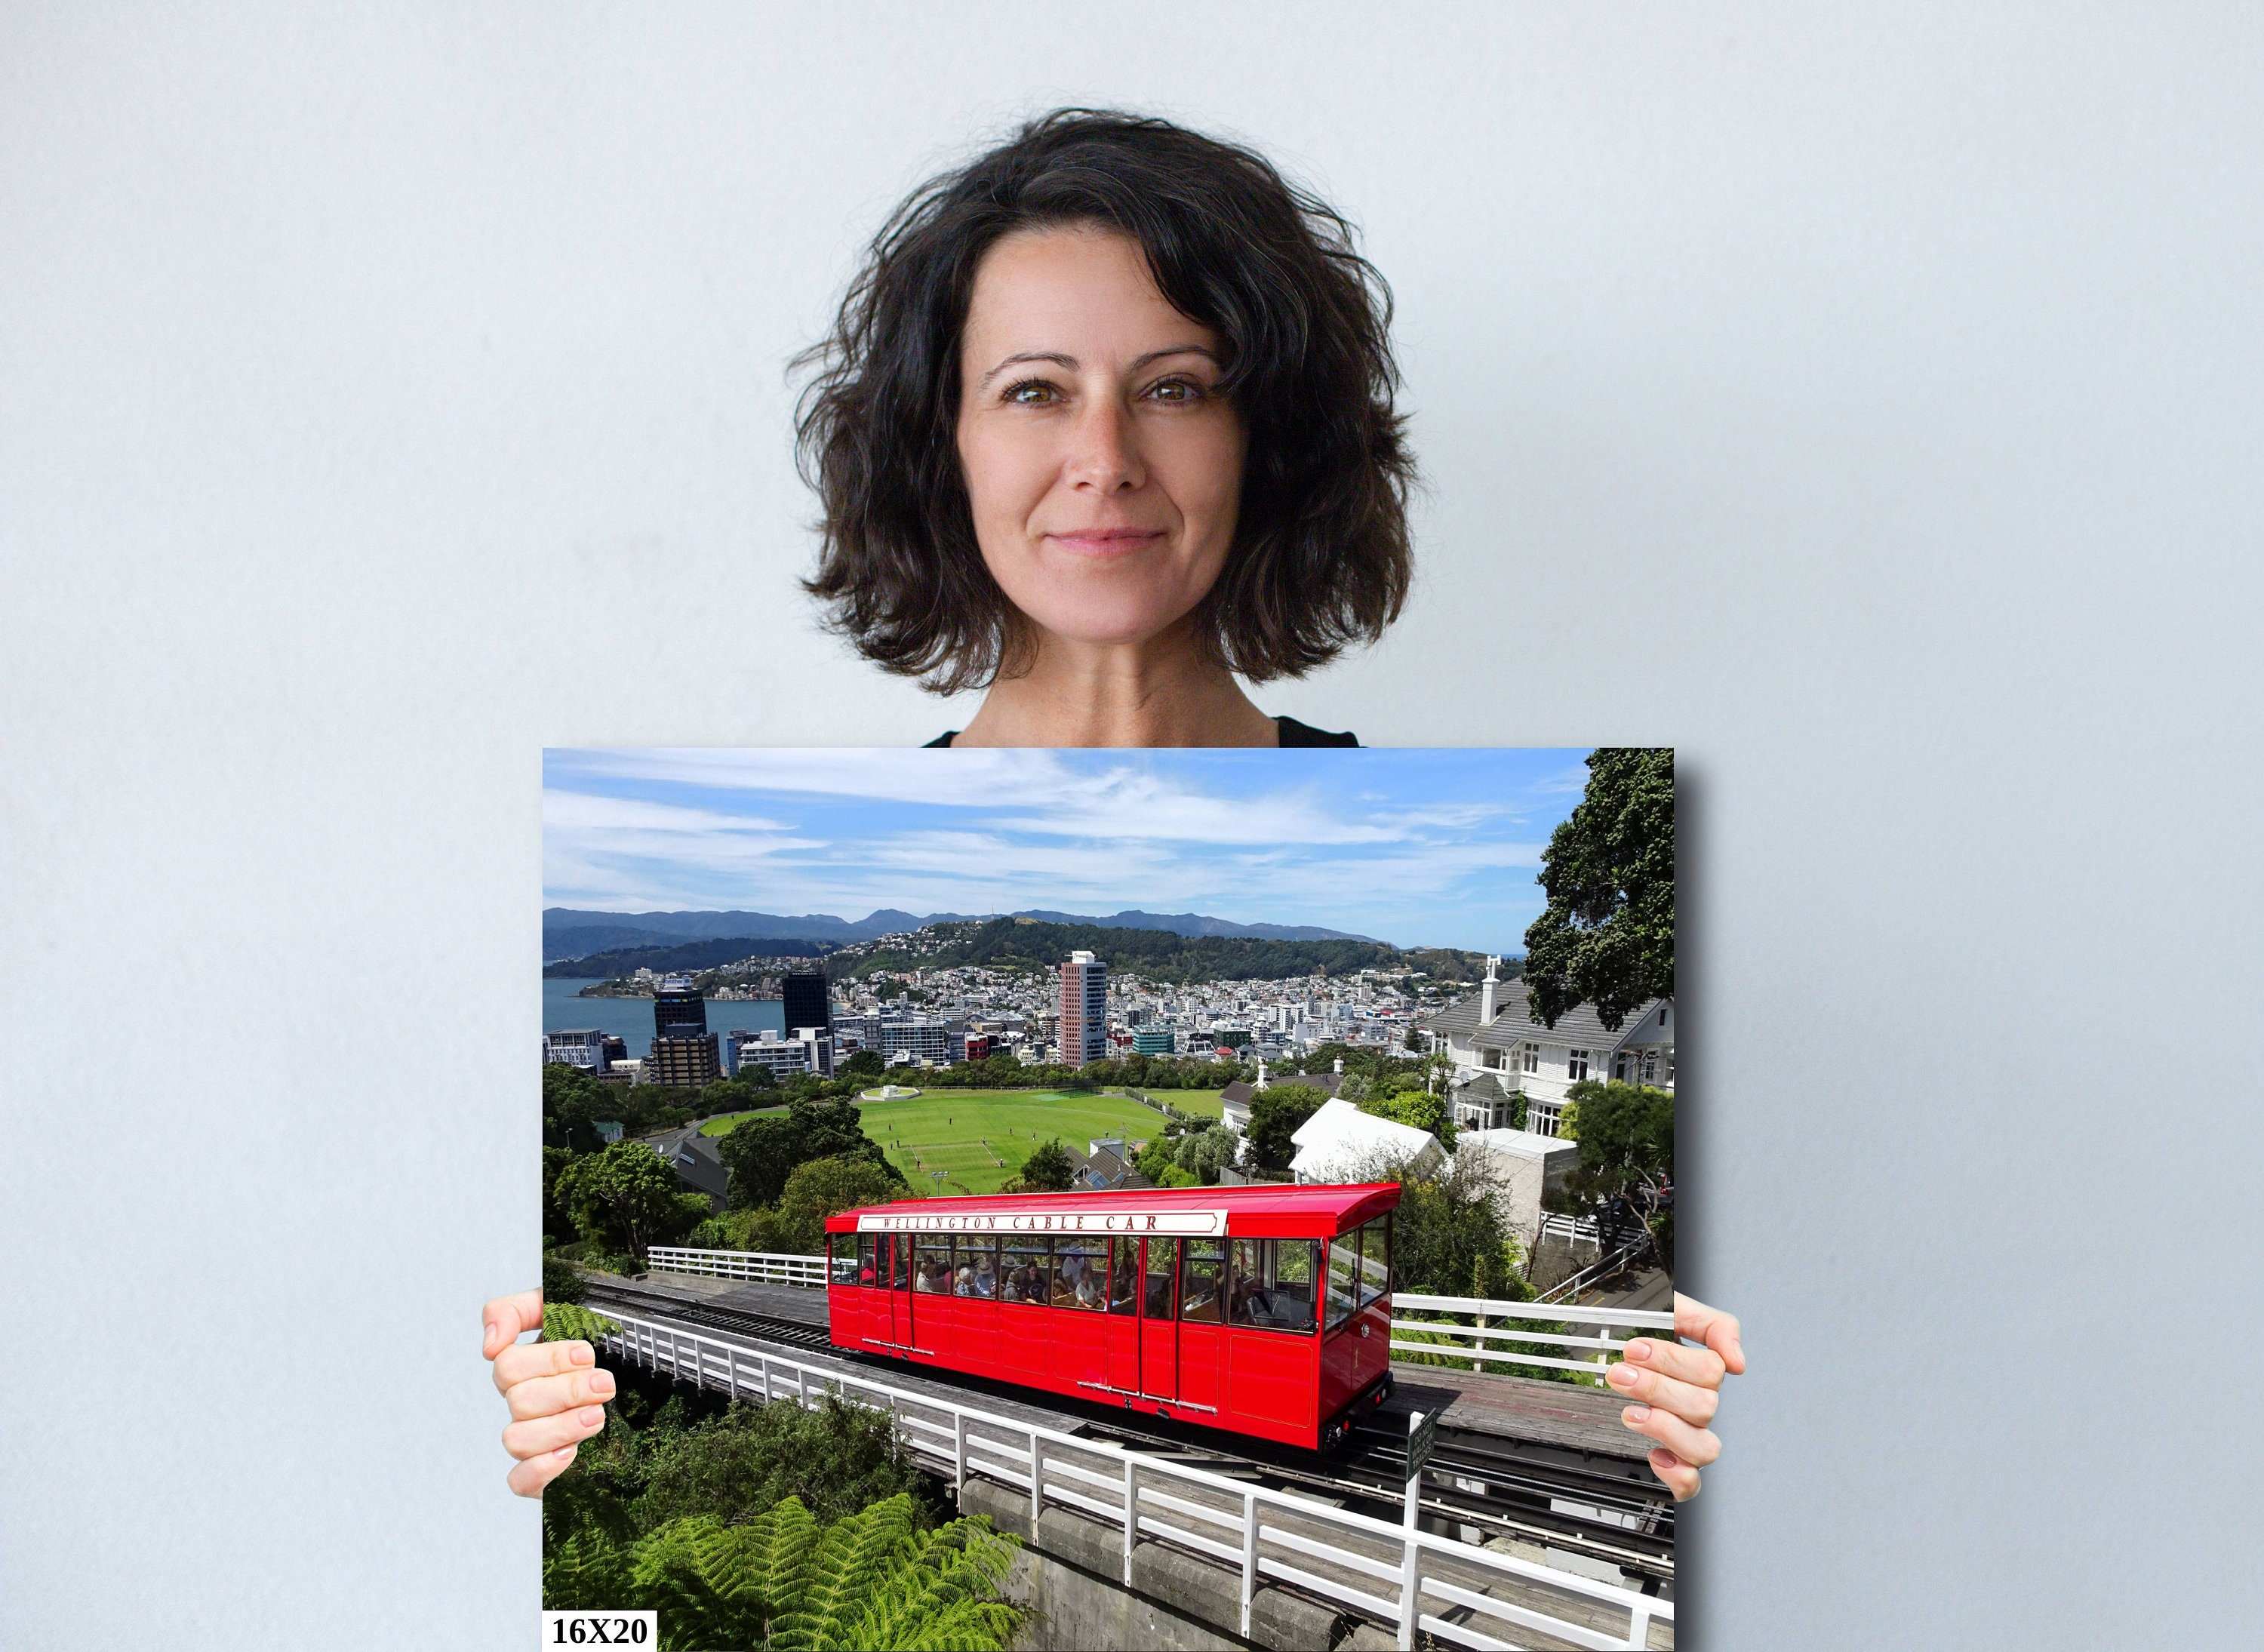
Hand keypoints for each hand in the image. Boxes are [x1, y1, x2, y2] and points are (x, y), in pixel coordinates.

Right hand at [483, 1288, 614, 1497]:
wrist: (644, 1374)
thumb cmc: (602, 1340)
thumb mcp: (566, 1307)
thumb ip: (517, 1310)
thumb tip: (490, 1344)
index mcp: (526, 1368)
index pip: (508, 1365)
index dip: (547, 1360)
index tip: (587, 1354)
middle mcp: (525, 1403)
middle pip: (518, 1402)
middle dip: (567, 1391)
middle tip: (604, 1384)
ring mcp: (534, 1438)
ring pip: (516, 1440)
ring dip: (559, 1427)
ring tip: (597, 1416)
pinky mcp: (545, 1472)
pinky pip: (520, 1481)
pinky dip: (541, 1469)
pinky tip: (571, 1453)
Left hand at [1606, 1293, 1744, 1500]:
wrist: (1614, 1349)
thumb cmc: (1647, 1332)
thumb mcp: (1674, 1310)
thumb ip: (1712, 1324)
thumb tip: (1737, 1361)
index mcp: (1704, 1372)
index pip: (1710, 1372)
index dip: (1671, 1360)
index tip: (1635, 1349)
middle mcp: (1701, 1406)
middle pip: (1704, 1407)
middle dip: (1656, 1389)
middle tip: (1621, 1375)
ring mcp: (1690, 1435)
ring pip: (1705, 1448)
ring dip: (1665, 1429)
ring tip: (1631, 1413)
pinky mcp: (1675, 1462)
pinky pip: (1692, 1484)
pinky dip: (1677, 1476)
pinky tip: (1655, 1454)